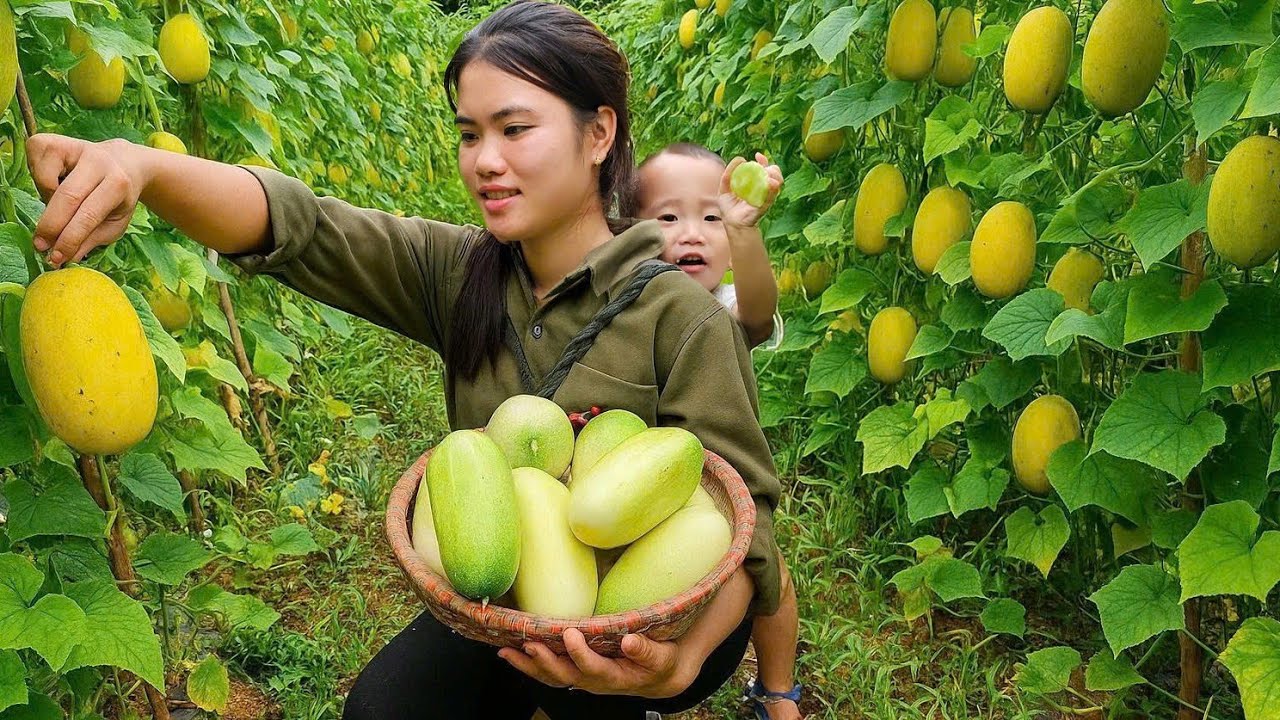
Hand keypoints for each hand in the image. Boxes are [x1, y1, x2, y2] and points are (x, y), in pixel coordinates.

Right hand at [26, 134, 148, 267]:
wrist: (123, 162)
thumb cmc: (117, 197)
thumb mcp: (115, 222)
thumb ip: (92, 240)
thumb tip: (66, 258)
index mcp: (119, 184)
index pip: (89, 215)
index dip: (69, 239)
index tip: (56, 258)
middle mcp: (98, 161)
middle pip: (66, 197)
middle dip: (51, 226)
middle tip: (41, 247)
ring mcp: (76, 146)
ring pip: (45, 178)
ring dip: (46, 201)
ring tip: (60, 205)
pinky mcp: (54, 139)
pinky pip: (34, 162)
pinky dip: (38, 179)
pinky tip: (55, 183)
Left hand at [498, 627, 698, 698]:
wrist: (657, 676)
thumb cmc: (661, 662)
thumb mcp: (662, 657)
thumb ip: (647, 652)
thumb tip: (630, 642)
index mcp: (615, 677)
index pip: (593, 668)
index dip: (580, 654)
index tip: (571, 634)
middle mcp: (593, 681)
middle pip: (564, 676)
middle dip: (545, 661)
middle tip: (530, 644)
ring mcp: (581, 678)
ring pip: (550, 676)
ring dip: (528, 665)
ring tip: (506, 652)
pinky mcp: (575, 671)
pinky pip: (548, 671)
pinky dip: (528, 663)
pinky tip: (511, 652)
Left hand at [719, 152, 783, 228]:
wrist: (730, 222)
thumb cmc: (729, 206)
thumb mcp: (725, 186)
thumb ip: (728, 173)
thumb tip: (740, 159)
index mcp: (755, 182)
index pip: (763, 168)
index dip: (763, 160)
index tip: (757, 156)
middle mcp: (762, 188)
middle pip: (774, 173)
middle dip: (772, 168)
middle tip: (764, 167)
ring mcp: (765, 196)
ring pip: (777, 182)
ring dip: (775, 175)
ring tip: (768, 175)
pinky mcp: (765, 205)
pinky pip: (772, 196)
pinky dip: (773, 188)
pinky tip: (770, 182)